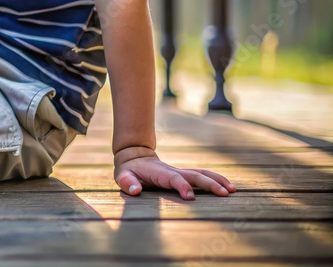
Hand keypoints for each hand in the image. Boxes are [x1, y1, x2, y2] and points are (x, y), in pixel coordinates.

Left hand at [113, 146, 235, 199]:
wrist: (134, 157)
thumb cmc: (128, 170)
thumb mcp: (122, 176)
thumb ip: (128, 183)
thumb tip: (136, 191)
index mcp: (159, 173)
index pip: (174, 179)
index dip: (182, 187)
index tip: (190, 198)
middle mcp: (173, 171)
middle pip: (194, 175)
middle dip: (210, 184)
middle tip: (225, 194)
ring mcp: (179, 171)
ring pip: (201, 173)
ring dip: (217, 180)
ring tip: (232, 190)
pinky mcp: (183, 174)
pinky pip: (202, 175)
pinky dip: (215, 179)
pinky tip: (228, 186)